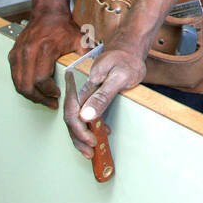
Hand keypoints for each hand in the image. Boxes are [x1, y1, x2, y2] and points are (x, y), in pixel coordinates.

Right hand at [8, 9, 84, 107]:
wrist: (48, 13)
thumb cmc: (64, 27)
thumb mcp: (80, 40)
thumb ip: (86, 57)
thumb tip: (95, 73)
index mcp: (45, 49)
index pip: (41, 80)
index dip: (49, 92)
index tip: (57, 95)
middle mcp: (28, 51)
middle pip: (27, 86)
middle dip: (39, 99)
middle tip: (50, 103)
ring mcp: (18, 53)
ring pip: (18, 83)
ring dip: (30, 94)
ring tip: (43, 98)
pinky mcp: (13, 54)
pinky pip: (15, 76)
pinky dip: (23, 85)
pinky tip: (35, 88)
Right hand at [62, 42, 145, 158]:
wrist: (130, 49)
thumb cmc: (127, 61)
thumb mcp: (119, 77)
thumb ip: (102, 96)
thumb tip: (85, 115)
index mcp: (86, 86)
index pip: (73, 113)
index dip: (80, 130)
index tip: (91, 141)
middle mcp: (83, 91)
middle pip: (72, 118)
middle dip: (79, 138)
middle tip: (91, 153)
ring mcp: (87, 94)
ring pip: (77, 118)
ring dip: (82, 136)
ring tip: (92, 151)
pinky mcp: (93, 96)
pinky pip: (86, 115)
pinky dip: (90, 128)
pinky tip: (101, 133)